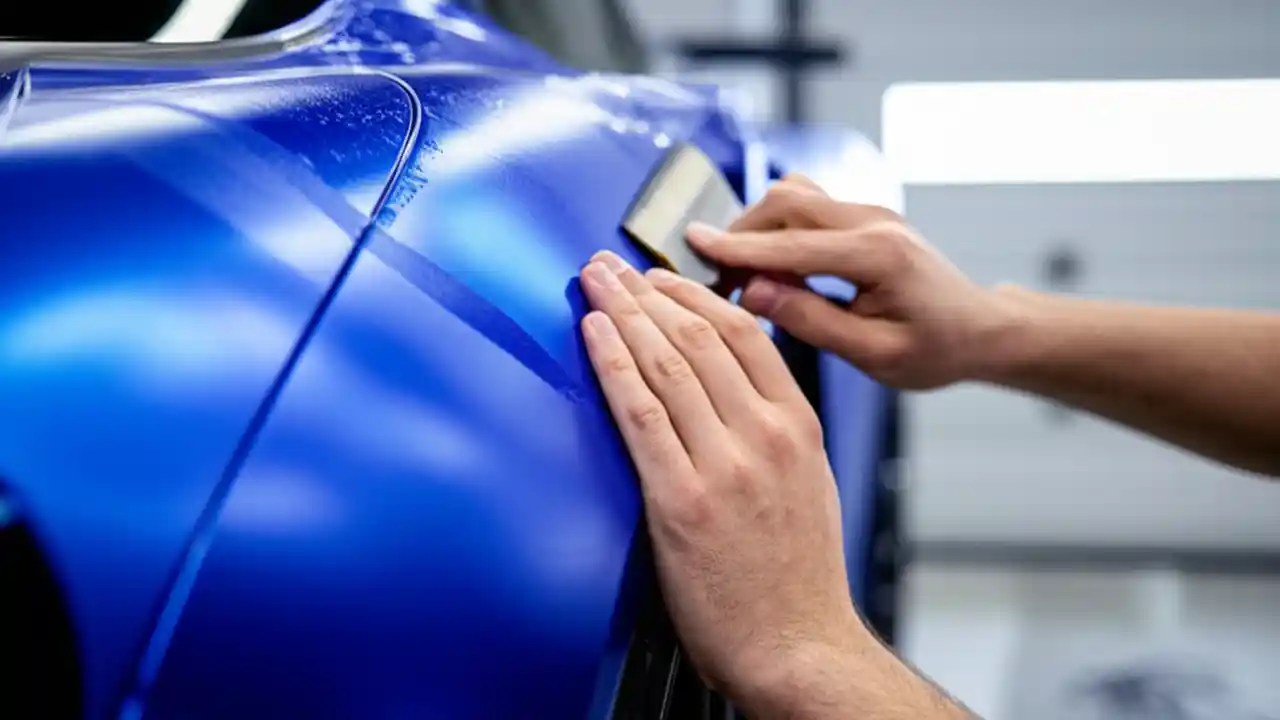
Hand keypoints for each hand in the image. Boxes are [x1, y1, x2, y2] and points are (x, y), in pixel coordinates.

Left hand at [577, 250, 865, 713]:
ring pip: (667, 363)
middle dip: (646, 291)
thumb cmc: (796, 575)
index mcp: (797, 427)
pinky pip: (640, 413)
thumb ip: (776, 428)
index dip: (692, 294)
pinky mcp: (682, 499)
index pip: (744, 334)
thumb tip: (733, 385)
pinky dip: (613, 365)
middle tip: (612, 265)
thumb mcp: (809, 483)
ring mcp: (724, 465)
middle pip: (698, 337)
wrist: (797, 646)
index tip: (659, 277)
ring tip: (595, 283)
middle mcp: (764, 436)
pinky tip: (595, 334)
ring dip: (624, 313)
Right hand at [687, 176, 1016, 389]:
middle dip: (740, 235)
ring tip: (739, 274)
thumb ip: (811, 321)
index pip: (789, 243)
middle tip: (713, 278)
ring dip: (757, 227)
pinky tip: (770, 266)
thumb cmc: (935, 350)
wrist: (980, 330)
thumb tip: (753, 293)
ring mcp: (869, 212)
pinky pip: (807, 207)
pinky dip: (777, 228)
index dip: (736, 247)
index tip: (691, 245)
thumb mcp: (874, 354)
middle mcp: (871, 220)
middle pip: (784, 202)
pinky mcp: (863, 217)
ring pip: (793, 196)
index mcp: (876, 254)